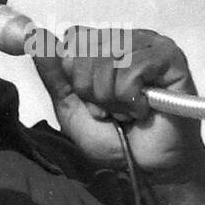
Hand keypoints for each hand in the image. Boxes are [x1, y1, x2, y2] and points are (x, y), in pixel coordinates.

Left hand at [31, 25, 204, 176]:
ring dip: (111, 97)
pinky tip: (143, 109)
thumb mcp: (71, 107)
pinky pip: (133, 68)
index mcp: (104, 44)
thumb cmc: (114, 138)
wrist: (149, 168)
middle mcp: (126, 38)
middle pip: (86, 47)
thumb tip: (34, 37)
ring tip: (127, 111)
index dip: (75, 74)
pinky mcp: (170, 57)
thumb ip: (53, 73)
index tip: (89, 99)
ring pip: (108, 57)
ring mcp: (149, 44)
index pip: (73, 37)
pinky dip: (130, 98)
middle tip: (109, 109)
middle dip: (91, 90)